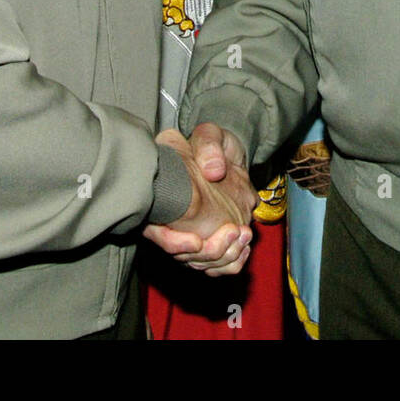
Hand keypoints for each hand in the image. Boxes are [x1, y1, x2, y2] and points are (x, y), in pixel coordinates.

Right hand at [143, 126, 256, 275]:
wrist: (226, 153)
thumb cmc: (212, 144)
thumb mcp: (209, 134)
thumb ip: (208, 146)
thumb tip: (213, 171)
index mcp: (163, 198)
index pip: (156, 233)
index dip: (173, 244)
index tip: (196, 241)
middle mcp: (172, 222)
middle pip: (182, 255)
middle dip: (209, 251)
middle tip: (233, 230)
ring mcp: (191, 234)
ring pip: (201, 264)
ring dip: (224, 257)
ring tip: (243, 235)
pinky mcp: (210, 240)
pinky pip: (217, 266)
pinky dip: (231, 262)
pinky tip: (243, 246)